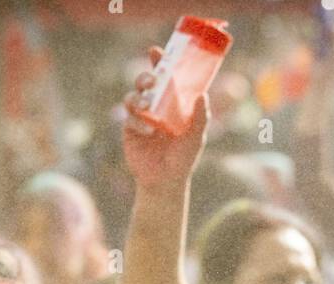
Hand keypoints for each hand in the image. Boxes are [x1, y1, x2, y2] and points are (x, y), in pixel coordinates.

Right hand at [122, 46, 208, 190]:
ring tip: (146, 104)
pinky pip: (130, 117)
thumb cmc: (183, 159)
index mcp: (172, 103)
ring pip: (133, 96)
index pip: (165, 77)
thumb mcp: (196, 137)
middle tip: (152, 80)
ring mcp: (141, 116)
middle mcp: (156, 106)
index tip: (156, 51)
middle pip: (145, 82)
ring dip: (138, 96)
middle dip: (146, 76)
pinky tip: (147, 131)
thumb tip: (203, 95)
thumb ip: (200, 117)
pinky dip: (137, 120)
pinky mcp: (130, 129)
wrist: (164, 182)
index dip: (160, 62)